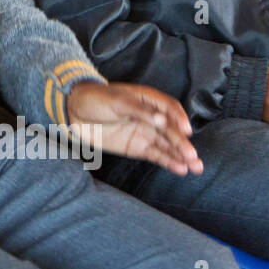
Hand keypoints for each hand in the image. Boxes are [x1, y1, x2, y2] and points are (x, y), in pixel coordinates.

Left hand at [66, 81, 202, 175]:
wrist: (73, 112)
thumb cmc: (95, 99)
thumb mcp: (116, 101)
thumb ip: (139, 110)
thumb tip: (162, 120)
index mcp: (148, 99)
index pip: (170, 108)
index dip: (180, 119)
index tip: (186, 131)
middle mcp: (151, 117)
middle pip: (172, 130)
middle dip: (183, 144)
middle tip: (193, 156)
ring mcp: (145, 133)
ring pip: (168, 145)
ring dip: (182, 156)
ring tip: (195, 167)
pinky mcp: (137, 147)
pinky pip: (156, 155)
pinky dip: (168, 162)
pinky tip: (180, 169)